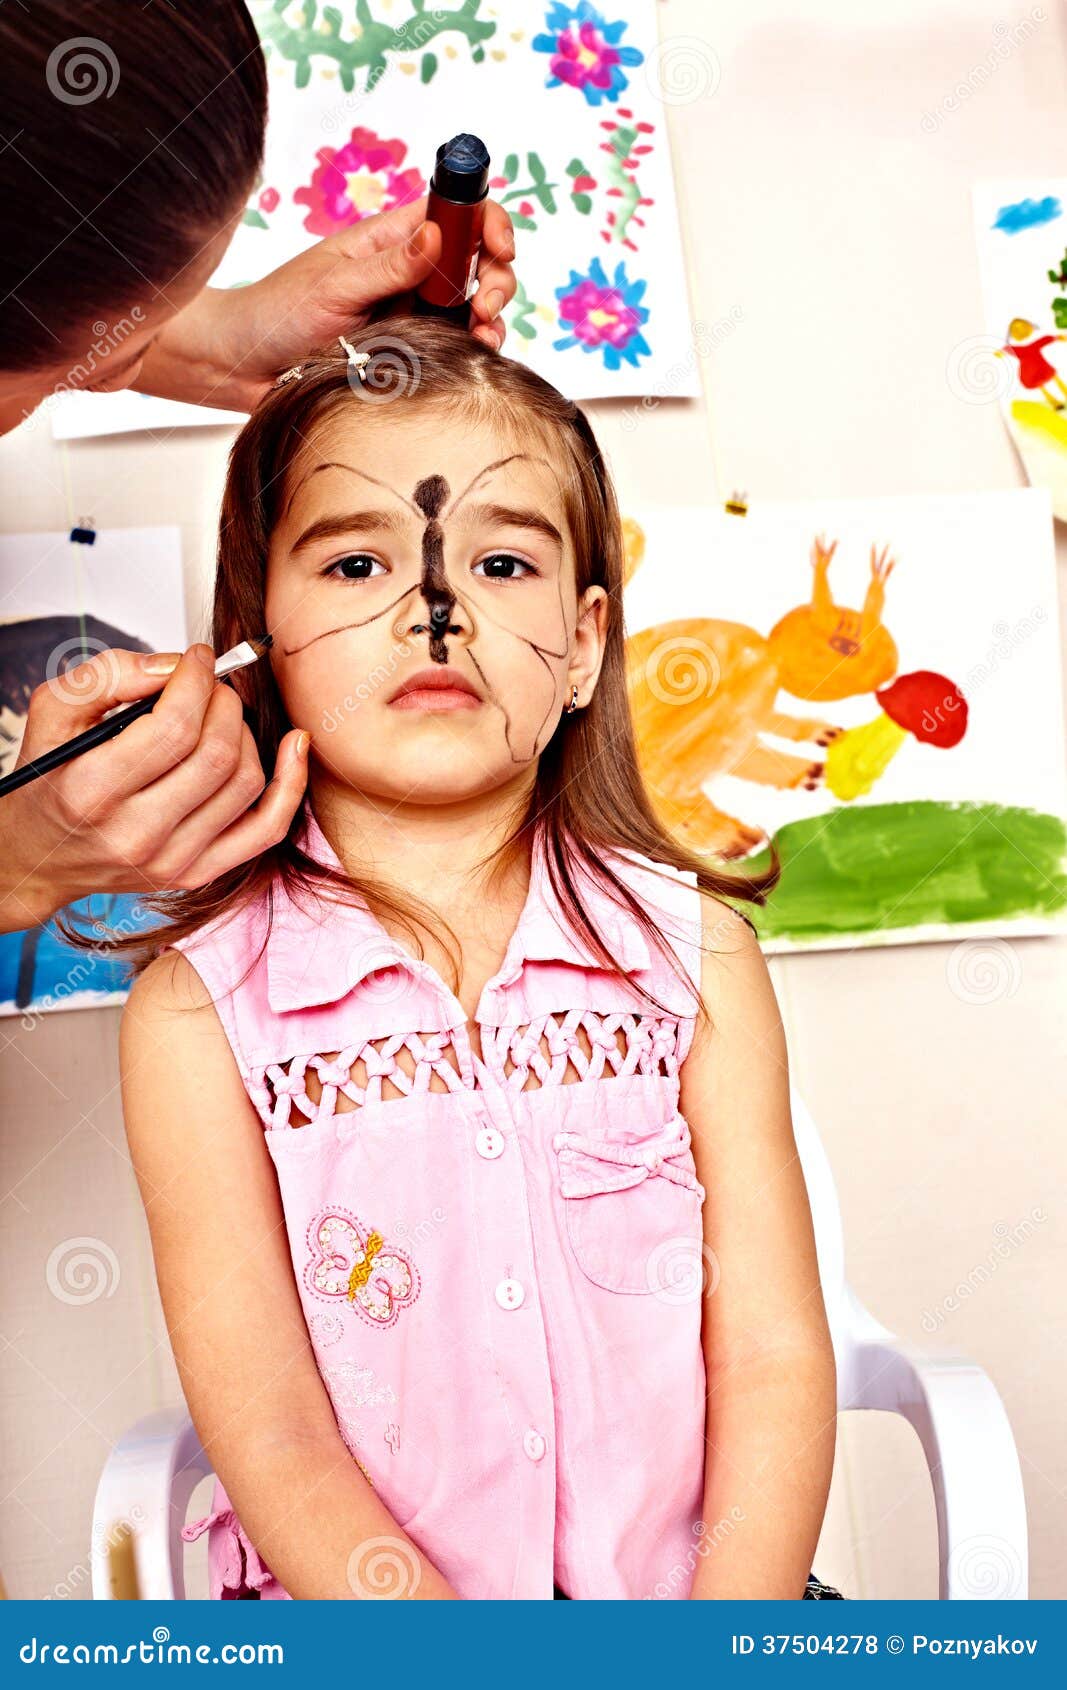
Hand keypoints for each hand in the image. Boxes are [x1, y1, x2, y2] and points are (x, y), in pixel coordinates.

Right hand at [0, 645, 307, 933]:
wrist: (40, 856)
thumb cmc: (47, 780)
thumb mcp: (53, 713)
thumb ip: (108, 676)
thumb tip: (175, 666)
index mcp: (92, 791)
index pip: (175, 727)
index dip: (198, 680)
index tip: (198, 659)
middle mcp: (135, 834)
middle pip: (217, 754)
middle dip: (224, 702)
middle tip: (210, 685)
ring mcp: (171, 860)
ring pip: (245, 782)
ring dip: (245, 733)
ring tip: (220, 717)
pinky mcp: (197, 873)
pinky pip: (266, 828)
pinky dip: (290, 784)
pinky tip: (294, 746)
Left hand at [137, 198, 516, 411]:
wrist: (244, 367)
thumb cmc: (276, 315)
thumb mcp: (333, 285)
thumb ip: (388, 266)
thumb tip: (436, 235)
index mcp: (390, 241)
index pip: (454, 214)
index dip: (486, 222)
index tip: (499, 247)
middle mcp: (407, 276)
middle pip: (476, 263)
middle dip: (496, 278)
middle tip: (485, 304)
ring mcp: (412, 317)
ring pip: (473, 310)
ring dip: (492, 319)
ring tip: (483, 334)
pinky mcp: (411, 356)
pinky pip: (456, 350)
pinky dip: (476, 352)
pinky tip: (475, 356)